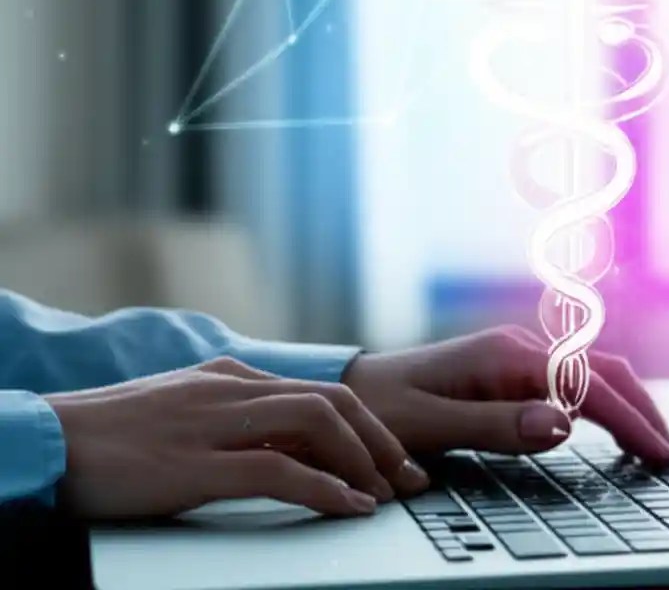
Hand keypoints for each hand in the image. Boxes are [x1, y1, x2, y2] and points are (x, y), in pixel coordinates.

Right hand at [45, 357, 429, 519]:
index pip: (322, 390)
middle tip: (408, 479)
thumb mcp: (185, 414)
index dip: (369, 426)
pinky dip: (324, 489)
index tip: (395, 459)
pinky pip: (278, 470)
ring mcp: (214, 422)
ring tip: (383, 495)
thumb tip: (290, 444)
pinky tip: (347, 508)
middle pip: (334, 402)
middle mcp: (231, 389)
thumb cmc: (112, 438)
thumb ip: (236, 420)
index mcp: (231, 376)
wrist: (45, 441)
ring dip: (363, 462)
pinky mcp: (195, 463)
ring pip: (318, 424)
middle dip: (381, 442)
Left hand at [342, 326, 668, 463]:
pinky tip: (613, 427)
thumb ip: (498, 425)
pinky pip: (572, 382)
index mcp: (506, 356)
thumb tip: (564, 424)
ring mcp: (516, 356)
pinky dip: (604, 403)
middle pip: (603, 371)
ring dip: (629, 404)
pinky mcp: (510, 370)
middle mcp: (519, 348)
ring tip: (655, 443)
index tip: (660, 454)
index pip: (588, 388)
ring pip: (592, 374)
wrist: (344, 390)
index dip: (630, 421)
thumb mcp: (431, 425)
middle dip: (643, 410)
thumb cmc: (379, 409)